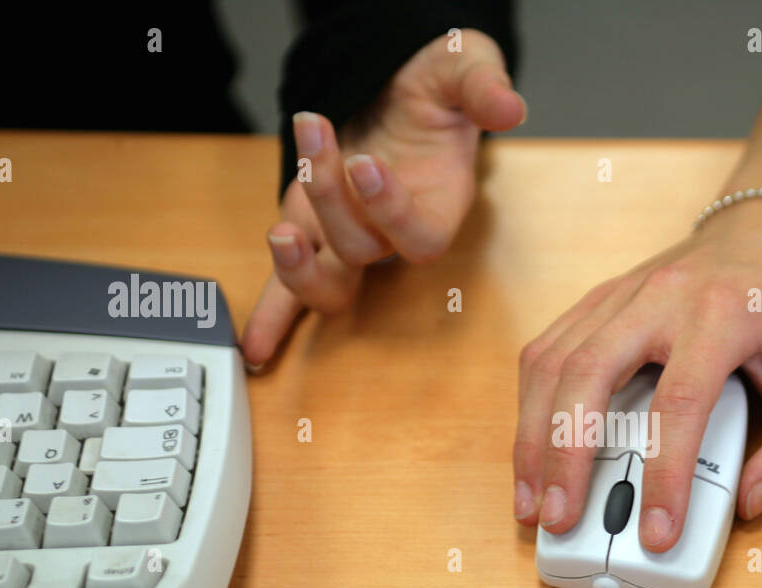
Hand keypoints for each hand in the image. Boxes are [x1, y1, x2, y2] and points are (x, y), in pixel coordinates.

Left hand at [243, 29, 525, 367]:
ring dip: (300, 268)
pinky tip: (254, 345)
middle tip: (319, 138)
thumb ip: (482, 85)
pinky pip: (292, 291)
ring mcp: (349, 241)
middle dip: (332, 202)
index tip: (365, 164)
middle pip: (365, 253)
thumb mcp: (464, 68)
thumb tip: (507, 105)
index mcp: (439, 205)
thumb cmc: (435, 90)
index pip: (422, 236)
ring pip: (330, 286)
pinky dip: (272, 319)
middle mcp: (394, 234)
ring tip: (282, 232)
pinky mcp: (312, 235)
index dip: (392, 212)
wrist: (397, 91)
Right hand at [513, 196, 761, 550]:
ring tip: (531, 501)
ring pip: (552, 363)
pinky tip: (533, 453)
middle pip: (588, 375)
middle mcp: (660, 297)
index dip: (664, 475)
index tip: (658, 533)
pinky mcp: (597, 300)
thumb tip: (750, 501)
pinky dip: (531, 407)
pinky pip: (546, 352)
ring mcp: (620, 294)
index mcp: (722, 314)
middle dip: (565, 457)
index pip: (680, 404)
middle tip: (559, 520)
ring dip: (533, 438)